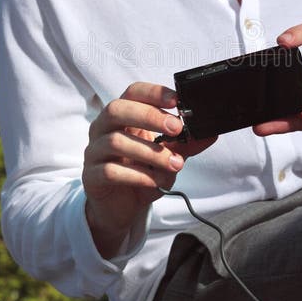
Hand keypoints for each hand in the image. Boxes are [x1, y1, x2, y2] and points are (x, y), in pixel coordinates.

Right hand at [82, 82, 214, 257]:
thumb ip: (185, 144)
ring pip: (116, 141)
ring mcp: (94, 152)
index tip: (177, 101)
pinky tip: (154, 181)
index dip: (153, 92)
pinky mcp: (91, 177)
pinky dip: (137, 175)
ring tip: (174, 164)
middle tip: (177, 128)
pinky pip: (110, 171)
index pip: (133, 92)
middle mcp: (103, 129)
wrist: (122, 208)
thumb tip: (210, 133)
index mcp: (123, 116)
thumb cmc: (142, 174)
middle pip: (117, 109)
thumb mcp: (168, 157)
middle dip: (149, 116)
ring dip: (151, 152)